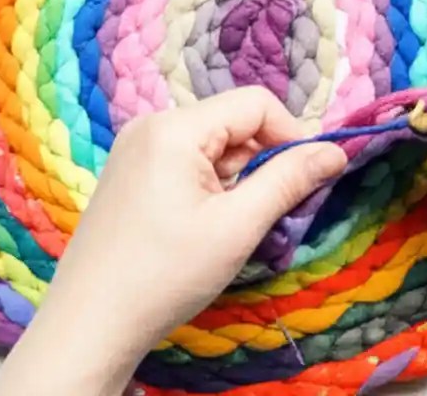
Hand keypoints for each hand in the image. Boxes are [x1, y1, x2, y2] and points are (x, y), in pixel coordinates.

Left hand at [0, 87, 346, 395]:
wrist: (90, 322)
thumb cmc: (165, 275)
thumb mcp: (238, 227)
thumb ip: (289, 181)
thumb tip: (336, 151)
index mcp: (174, 128)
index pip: (256, 104)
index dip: (292, 135)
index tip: (310, 180)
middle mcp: (150, 125)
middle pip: (232, 122)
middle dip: (263, 160)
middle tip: (271, 213)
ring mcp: (135, 149)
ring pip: (212, 145)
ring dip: (238, 178)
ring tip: (232, 228)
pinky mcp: (129, 174)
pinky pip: (186, 162)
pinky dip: (211, 186)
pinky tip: (205, 228)